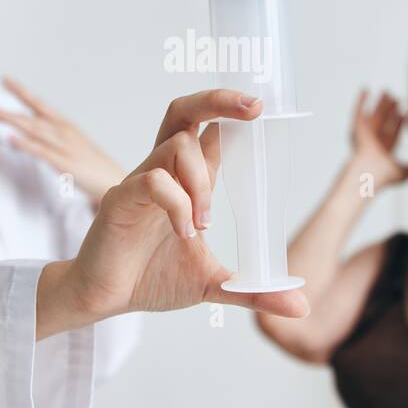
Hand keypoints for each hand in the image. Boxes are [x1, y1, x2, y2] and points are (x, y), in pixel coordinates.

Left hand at [0, 77, 124, 206]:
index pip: (39, 104)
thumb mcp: (71, 146)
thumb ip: (50, 139)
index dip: (22, 91)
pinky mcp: (63, 163)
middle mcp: (63, 132)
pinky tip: (11, 139)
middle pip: (29, 117)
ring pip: (32, 129)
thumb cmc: (92, 166)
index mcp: (65, 126)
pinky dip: (25, 144)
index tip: (5, 79)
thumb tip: (27, 136)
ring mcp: (63, 146)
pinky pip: (41, 151)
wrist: (113, 180)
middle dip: (5, 110)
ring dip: (10, 120)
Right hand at [48, 90, 309, 332]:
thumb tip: (302, 306)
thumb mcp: (214, 285)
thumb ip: (255, 290)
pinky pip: (153, 182)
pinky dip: (177, 204)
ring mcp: (139, 182)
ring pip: (175, 146)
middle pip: (184, 112)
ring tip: (205, 224)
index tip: (263, 109)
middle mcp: (162, 171)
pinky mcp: (120, 201)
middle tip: (253, 109)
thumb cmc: (152, 279)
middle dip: (218, 101)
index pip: (210, 131)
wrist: (105, 299)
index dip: (233, 114)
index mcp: (184, 180)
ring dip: (201, 182)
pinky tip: (184, 232)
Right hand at [350, 89, 407, 188]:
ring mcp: (365, 134)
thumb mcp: (402, 173)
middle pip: (384, 122)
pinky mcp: (357, 127)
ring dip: (380, 103)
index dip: (399, 124)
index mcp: (383, 151)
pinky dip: (361, 100)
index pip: (393, 133)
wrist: (368, 173)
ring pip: (374, 114)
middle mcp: (373, 141)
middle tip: (397, 99)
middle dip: (390, 111)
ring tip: (386, 91)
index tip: (405, 114)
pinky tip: (366, 89)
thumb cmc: (382, 176)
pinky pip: (359, 110)